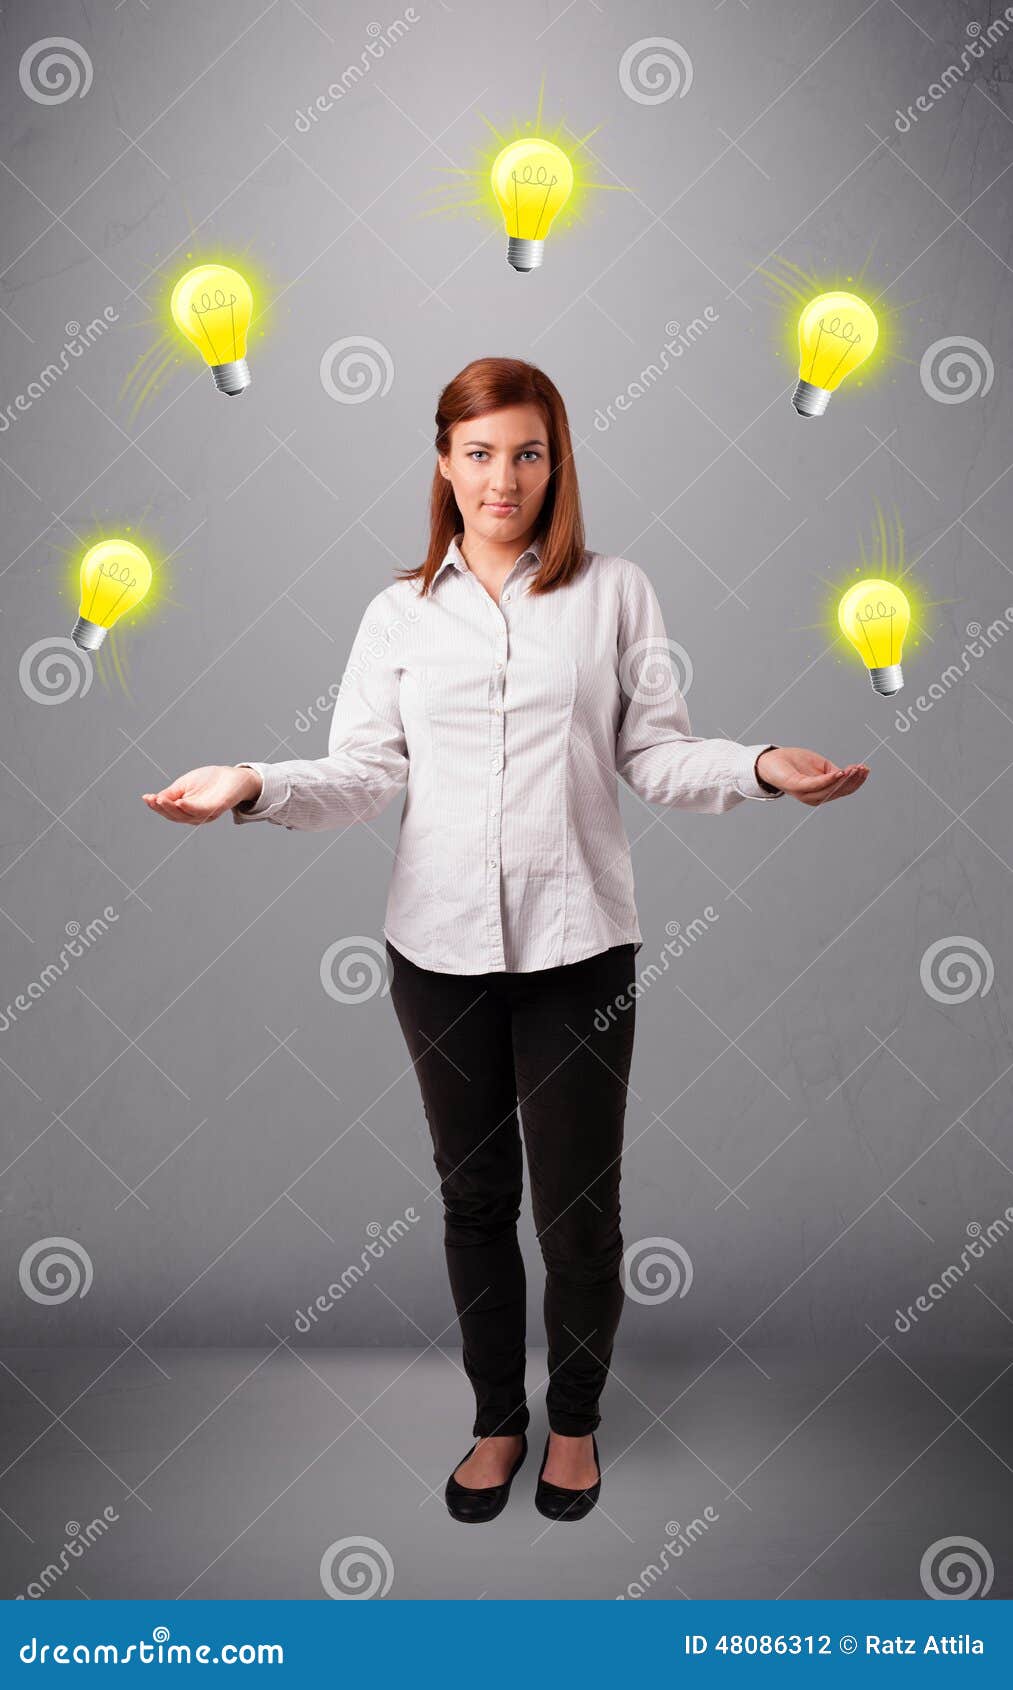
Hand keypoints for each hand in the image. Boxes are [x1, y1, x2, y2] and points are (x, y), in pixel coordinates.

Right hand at [141, 765, 262, 824]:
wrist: (233, 776)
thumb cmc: (209, 781)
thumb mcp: (185, 785)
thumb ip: (171, 793)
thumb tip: (154, 799)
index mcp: (186, 810)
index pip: (169, 811)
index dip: (156, 806)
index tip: (146, 797)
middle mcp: (195, 816)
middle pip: (175, 816)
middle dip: (162, 808)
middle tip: (152, 799)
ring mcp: (206, 814)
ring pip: (185, 815)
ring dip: (172, 809)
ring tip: (161, 800)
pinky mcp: (217, 808)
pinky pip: (202, 811)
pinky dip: (190, 808)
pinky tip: (180, 802)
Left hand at [756, 747, 868, 805]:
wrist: (769, 761)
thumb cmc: (793, 763)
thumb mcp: (819, 766)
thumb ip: (833, 772)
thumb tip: (848, 774)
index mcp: (821, 792)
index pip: (843, 789)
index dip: (856, 781)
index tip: (866, 769)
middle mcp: (814, 797)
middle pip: (839, 791)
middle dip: (854, 780)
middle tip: (864, 768)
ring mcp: (805, 793)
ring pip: (830, 789)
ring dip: (845, 779)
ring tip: (855, 769)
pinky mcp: (797, 786)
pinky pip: (817, 784)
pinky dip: (830, 779)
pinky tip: (840, 773)